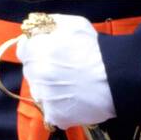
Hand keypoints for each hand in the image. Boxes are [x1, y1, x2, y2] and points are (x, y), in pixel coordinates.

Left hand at [17, 14, 115, 128]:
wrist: (117, 79)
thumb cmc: (97, 49)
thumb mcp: (74, 24)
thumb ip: (49, 24)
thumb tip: (36, 28)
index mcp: (37, 50)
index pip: (23, 50)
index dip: (36, 49)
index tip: (47, 52)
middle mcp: (36, 74)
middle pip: (31, 72)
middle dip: (43, 69)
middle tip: (65, 69)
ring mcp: (44, 97)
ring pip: (41, 93)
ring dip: (50, 89)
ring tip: (72, 85)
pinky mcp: (54, 115)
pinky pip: (51, 111)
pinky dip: (61, 107)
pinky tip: (75, 99)